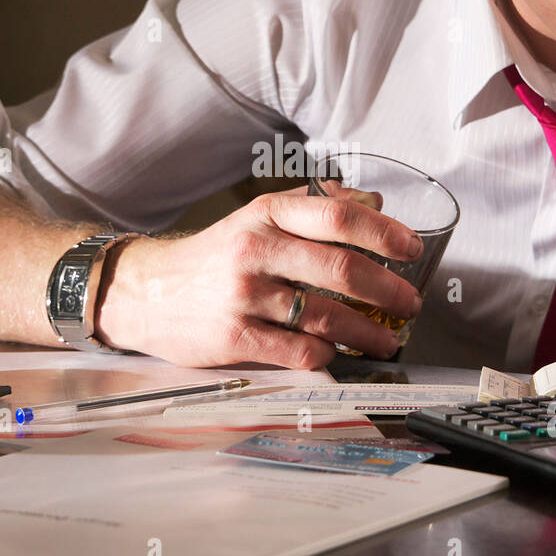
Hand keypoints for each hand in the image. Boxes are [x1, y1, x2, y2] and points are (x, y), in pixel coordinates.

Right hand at [95, 186, 424, 368]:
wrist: (143, 292)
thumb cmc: (211, 257)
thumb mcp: (256, 218)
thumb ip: (313, 207)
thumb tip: (374, 201)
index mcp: (267, 214)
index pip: (339, 215)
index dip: (384, 232)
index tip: (412, 250)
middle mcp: (256, 249)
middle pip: (341, 268)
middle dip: (388, 291)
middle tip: (410, 303)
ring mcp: (244, 294)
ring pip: (326, 315)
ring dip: (367, 332)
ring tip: (386, 340)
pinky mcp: (233, 336)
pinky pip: (297, 350)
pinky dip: (326, 354)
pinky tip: (336, 353)